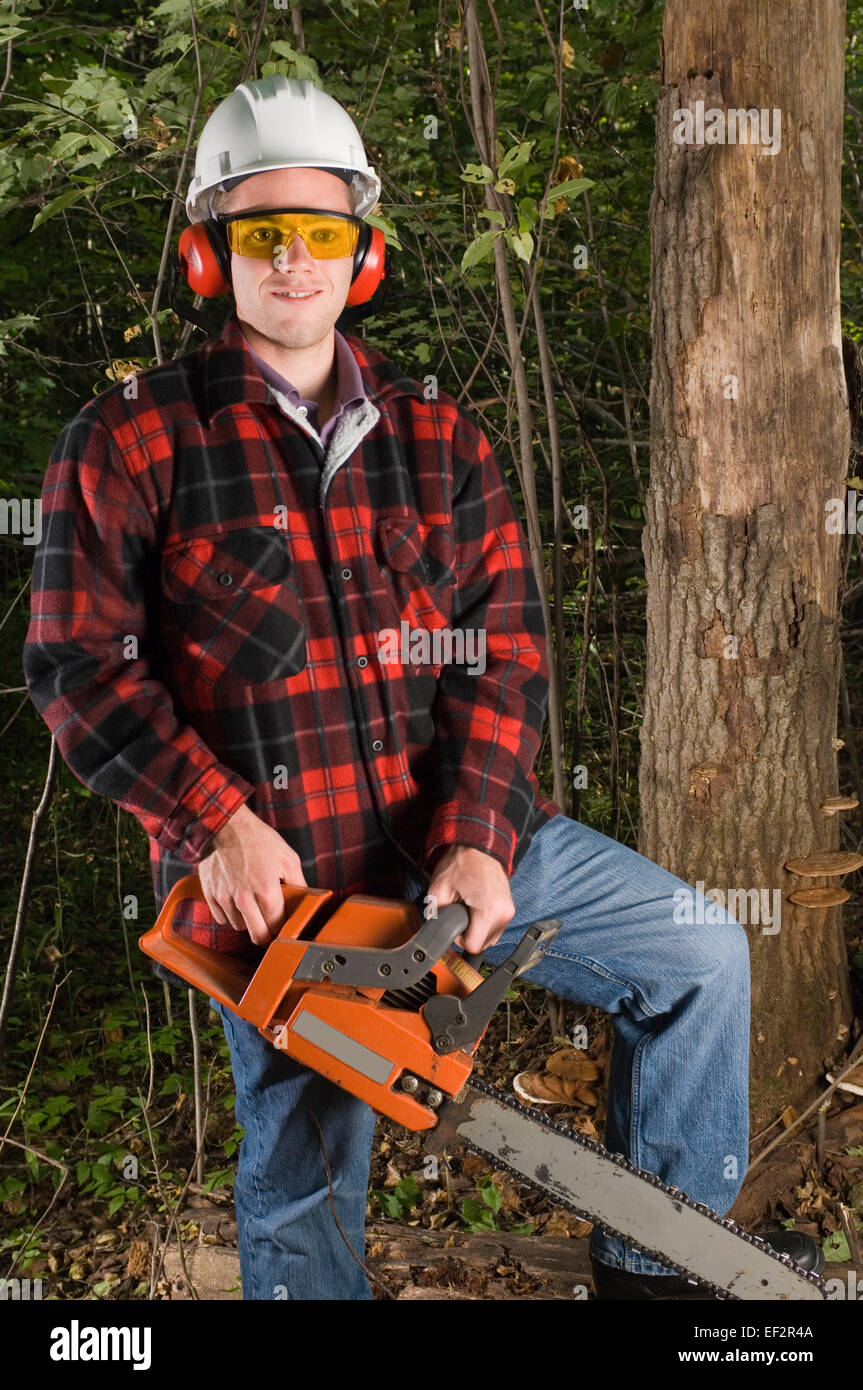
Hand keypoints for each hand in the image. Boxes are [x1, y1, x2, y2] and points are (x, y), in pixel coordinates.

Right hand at [197, 803, 307, 946]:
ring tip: (253, 904)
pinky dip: (230, 914)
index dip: (283, 927)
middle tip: (270, 926)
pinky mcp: (211, 894)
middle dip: (267, 934)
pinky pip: (221, 918)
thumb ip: (299, 883)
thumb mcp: (288, 857)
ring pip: (239, 926)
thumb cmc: (258, 839)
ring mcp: (225, 898)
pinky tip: (237, 901)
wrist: (226, 825)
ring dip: (247, 921)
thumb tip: (307, 900)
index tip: (284, 924)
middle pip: (257, 936)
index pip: (277, 926)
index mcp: (266, 890)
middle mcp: (244, 899)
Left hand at [426, 845, 514, 954]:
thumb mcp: (439, 889)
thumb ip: (435, 914)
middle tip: (459, 913)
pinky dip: (484, 923)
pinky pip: (495, 927)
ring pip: (490, 937)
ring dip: (477, 929)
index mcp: (489, 910)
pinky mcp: (509, 908)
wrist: (479, 847)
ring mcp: (508, 911)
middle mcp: (503, 913)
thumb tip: (433, 930)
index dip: (458, 939)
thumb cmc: (463, 862)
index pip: (473, 946)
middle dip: (468, 933)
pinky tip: (476, 907)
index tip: (454, 924)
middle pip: (482, 944)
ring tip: (468, 908)